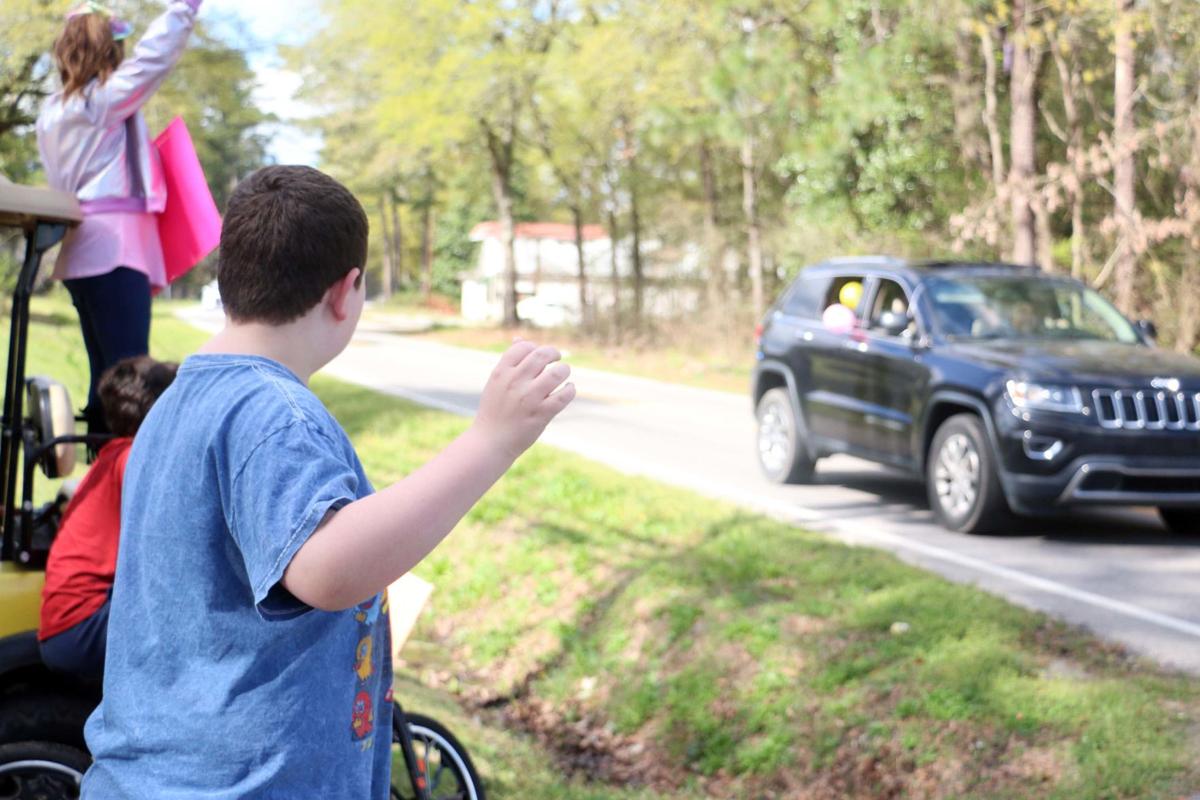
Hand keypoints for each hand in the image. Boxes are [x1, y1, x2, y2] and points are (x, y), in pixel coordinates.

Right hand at [472, 340, 575, 459]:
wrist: (490, 441)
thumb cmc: (495, 410)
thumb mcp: (496, 382)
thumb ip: (509, 361)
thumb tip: (520, 339)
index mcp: (501, 372)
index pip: (523, 347)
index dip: (535, 348)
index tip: (540, 356)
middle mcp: (515, 382)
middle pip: (542, 355)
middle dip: (554, 353)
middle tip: (557, 358)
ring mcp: (529, 398)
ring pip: (557, 373)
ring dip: (564, 370)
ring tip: (563, 374)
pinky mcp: (541, 414)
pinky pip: (564, 395)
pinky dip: (570, 390)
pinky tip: (568, 389)